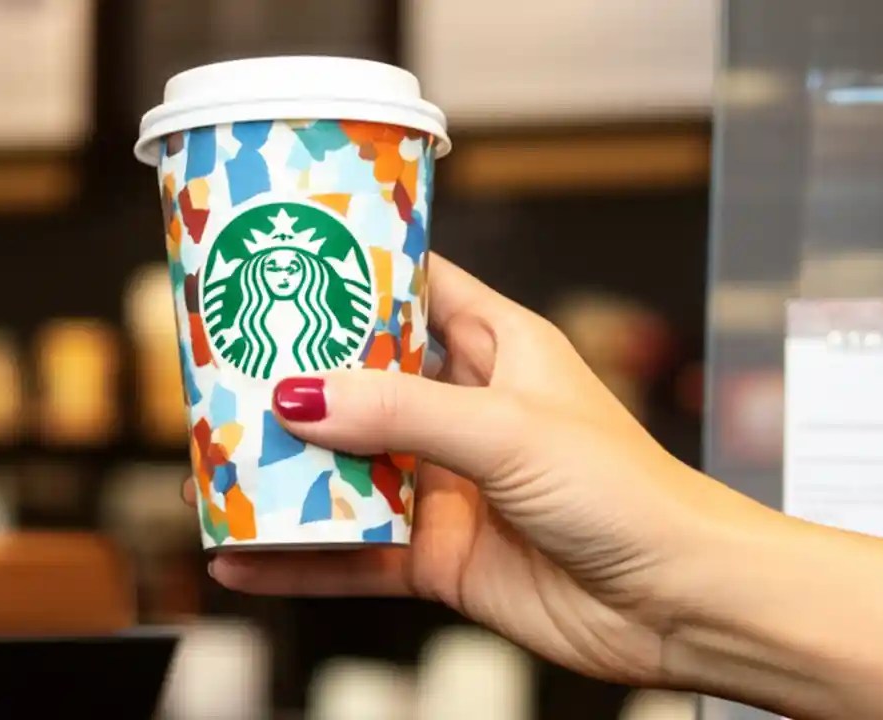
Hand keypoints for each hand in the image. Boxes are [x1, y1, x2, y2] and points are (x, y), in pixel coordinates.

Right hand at [183, 254, 761, 685]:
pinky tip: (243, 559)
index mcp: (501, 350)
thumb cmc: (626, 492)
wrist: (674, 600)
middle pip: (363, 384)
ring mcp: (451, 485)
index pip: (416, 291)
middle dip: (295, 383)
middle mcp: (469, 412)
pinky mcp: (442, 555)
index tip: (282, 262)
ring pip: (349, 471)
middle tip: (215, 375)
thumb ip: (403, 412)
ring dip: (285, 474)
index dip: (355, 274)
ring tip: (209, 469)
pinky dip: (301, 559)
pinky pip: (356, 554)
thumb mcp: (508, 429)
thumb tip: (301, 396)